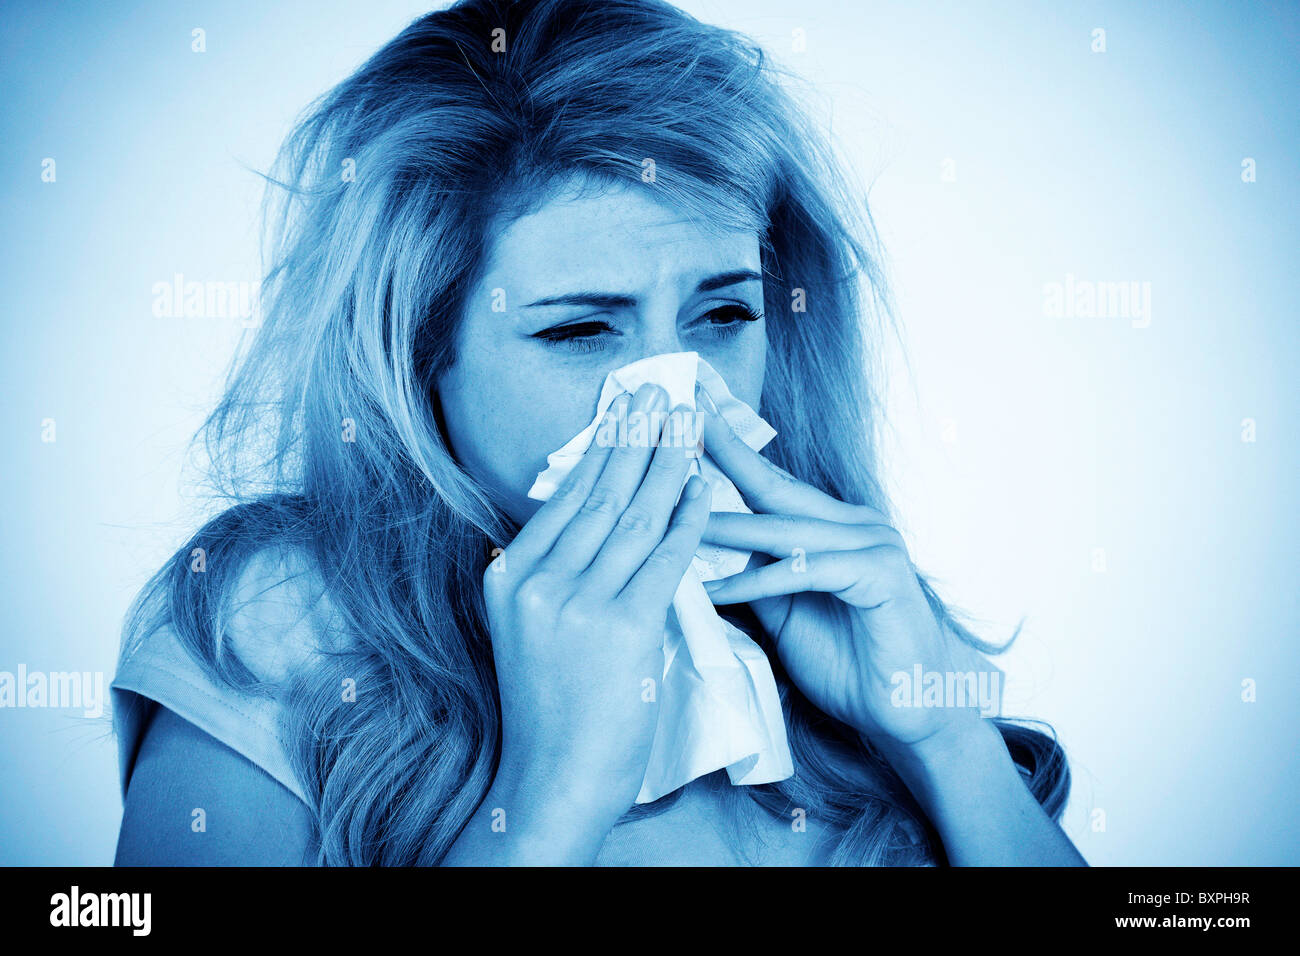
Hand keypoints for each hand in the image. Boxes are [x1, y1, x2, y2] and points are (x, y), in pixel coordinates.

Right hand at [482, 383, 710, 818]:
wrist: (556, 778)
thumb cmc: (550, 708)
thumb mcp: (526, 630)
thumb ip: (545, 576)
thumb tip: (574, 524)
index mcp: (510, 576)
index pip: (568, 496)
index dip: (603, 445)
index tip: (626, 408)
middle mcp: (538, 581)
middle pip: (600, 493)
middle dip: (637, 437)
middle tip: (663, 392)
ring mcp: (578, 603)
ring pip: (635, 515)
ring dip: (668, 464)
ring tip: (689, 425)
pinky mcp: (622, 628)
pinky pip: (665, 556)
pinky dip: (688, 518)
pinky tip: (705, 488)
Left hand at [695, 397, 979, 753]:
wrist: (909, 707)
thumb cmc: (849, 662)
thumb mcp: (786, 613)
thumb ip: (755, 576)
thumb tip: (703, 551)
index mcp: (835, 525)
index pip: (772, 482)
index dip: (730, 454)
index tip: (691, 422)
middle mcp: (855, 524)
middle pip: (776, 486)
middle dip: (727, 455)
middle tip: (684, 424)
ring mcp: (873, 544)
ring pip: (785, 528)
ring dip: (726, 526)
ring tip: (678, 516)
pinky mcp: (881, 574)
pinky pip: (807, 571)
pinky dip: (758, 583)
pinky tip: (717, 589)